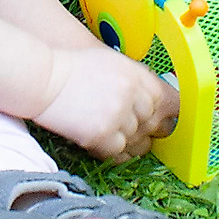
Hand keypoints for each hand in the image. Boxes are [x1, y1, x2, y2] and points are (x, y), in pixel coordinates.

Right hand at [33, 46, 179, 161]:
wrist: (44, 79)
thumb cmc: (78, 69)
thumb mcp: (115, 65)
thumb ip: (140, 83)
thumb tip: (161, 104)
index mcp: (140, 76)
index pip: (173, 103)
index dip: (171, 114)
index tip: (169, 120)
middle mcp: (134, 97)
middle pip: (157, 126)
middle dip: (149, 129)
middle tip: (135, 127)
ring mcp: (120, 118)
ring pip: (140, 143)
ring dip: (130, 142)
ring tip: (112, 130)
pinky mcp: (103, 137)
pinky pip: (120, 154)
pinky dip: (113, 151)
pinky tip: (101, 140)